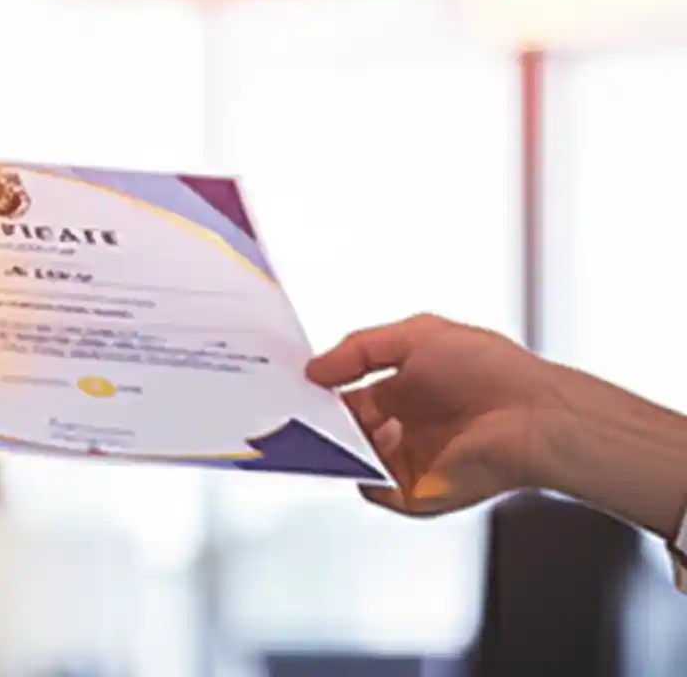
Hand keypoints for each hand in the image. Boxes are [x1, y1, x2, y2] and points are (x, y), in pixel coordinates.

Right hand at [307, 314, 561, 515]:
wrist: (531, 419)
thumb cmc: (491, 371)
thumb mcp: (416, 336)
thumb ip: (359, 349)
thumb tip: (315, 368)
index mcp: (408, 390)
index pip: (351, 396)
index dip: (324, 391)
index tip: (297, 387)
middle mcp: (408, 428)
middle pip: (345, 430)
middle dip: (320, 422)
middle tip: (296, 412)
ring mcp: (411, 462)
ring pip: (352, 459)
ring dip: (331, 448)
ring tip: (315, 430)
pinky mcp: (418, 493)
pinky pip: (373, 489)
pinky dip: (355, 475)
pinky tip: (347, 455)